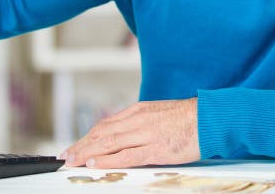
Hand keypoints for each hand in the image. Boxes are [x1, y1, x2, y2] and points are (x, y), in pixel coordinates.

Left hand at [60, 98, 200, 168]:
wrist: (209, 118)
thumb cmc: (188, 119)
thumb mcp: (159, 114)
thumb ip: (141, 123)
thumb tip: (125, 134)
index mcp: (139, 111)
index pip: (105, 125)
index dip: (87, 137)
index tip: (75, 146)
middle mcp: (138, 120)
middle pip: (101, 133)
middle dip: (81, 146)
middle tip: (65, 156)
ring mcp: (145, 133)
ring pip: (108, 143)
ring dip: (86, 152)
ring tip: (72, 161)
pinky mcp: (155, 148)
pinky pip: (126, 155)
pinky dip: (107, 160)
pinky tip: (94, 164)